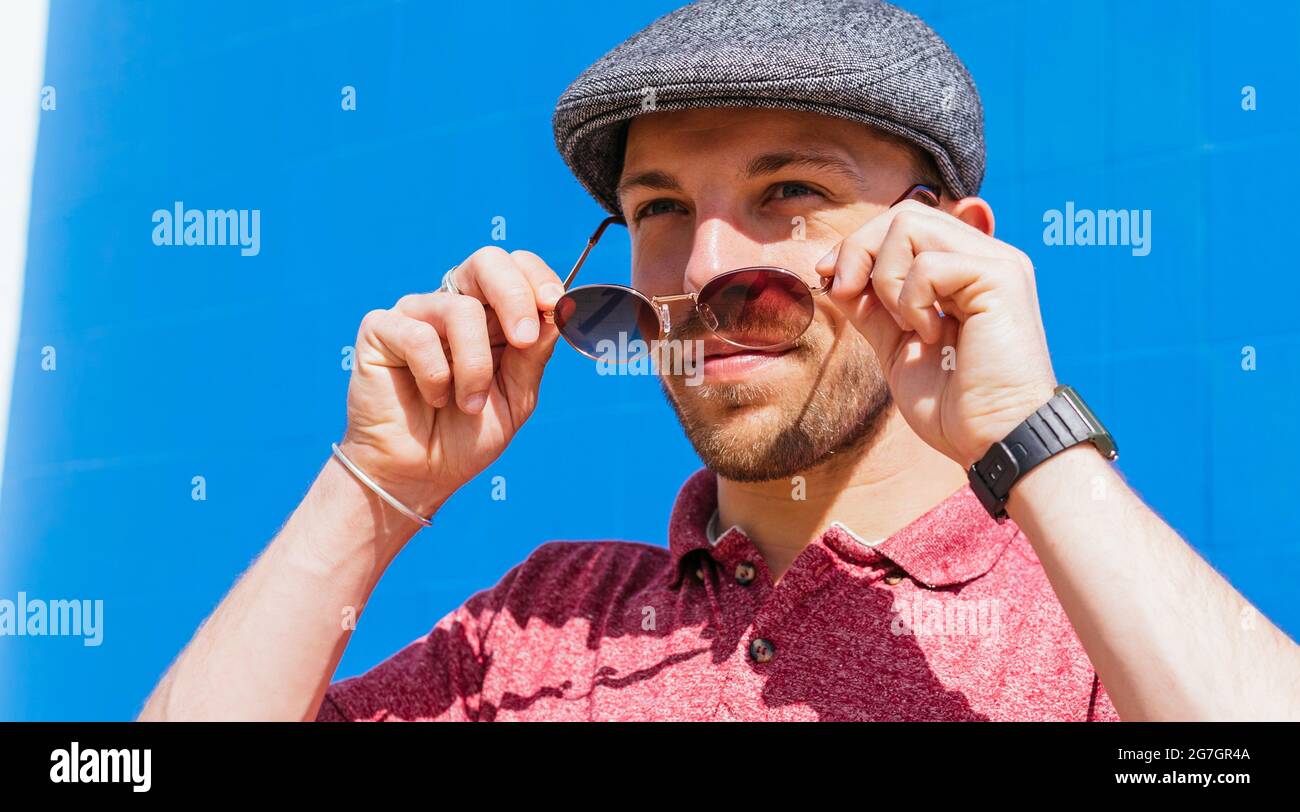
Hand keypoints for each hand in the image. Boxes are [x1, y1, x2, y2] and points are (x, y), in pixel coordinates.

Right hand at [339, 247, 565, 516]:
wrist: (421, 474)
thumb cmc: (466, 435)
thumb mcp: (516, 396)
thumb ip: (534, 354)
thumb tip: (556, 312)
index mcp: (491, 315)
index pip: (517, 267)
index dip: (539, 279)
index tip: (557, 308)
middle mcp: (453, 304)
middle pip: (488, 261)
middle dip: (515, 296)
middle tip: (523, 340)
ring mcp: (416, 313)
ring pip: (460, 309)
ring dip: (475, 366)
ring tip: (468, 404)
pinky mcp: (381, 329)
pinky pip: (419, 336)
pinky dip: (436, 376)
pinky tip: (432, 398)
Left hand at [816, 199, 1057, 466]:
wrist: (993, 442)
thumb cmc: (955, 405)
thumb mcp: (897, 347)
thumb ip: (872, 308)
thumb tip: (834, 273)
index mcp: (964, 269)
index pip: (904, 223)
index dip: (859, 245)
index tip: (832, 281)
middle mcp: (985, 256)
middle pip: (904, 214)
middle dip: (860, 251)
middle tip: (847, 293)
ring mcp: (997, 263)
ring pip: (910, 226)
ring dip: (886, 279)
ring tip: (907, 325)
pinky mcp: (1000, 278)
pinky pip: (929, 264)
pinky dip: (912, 301)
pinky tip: (932, 335)